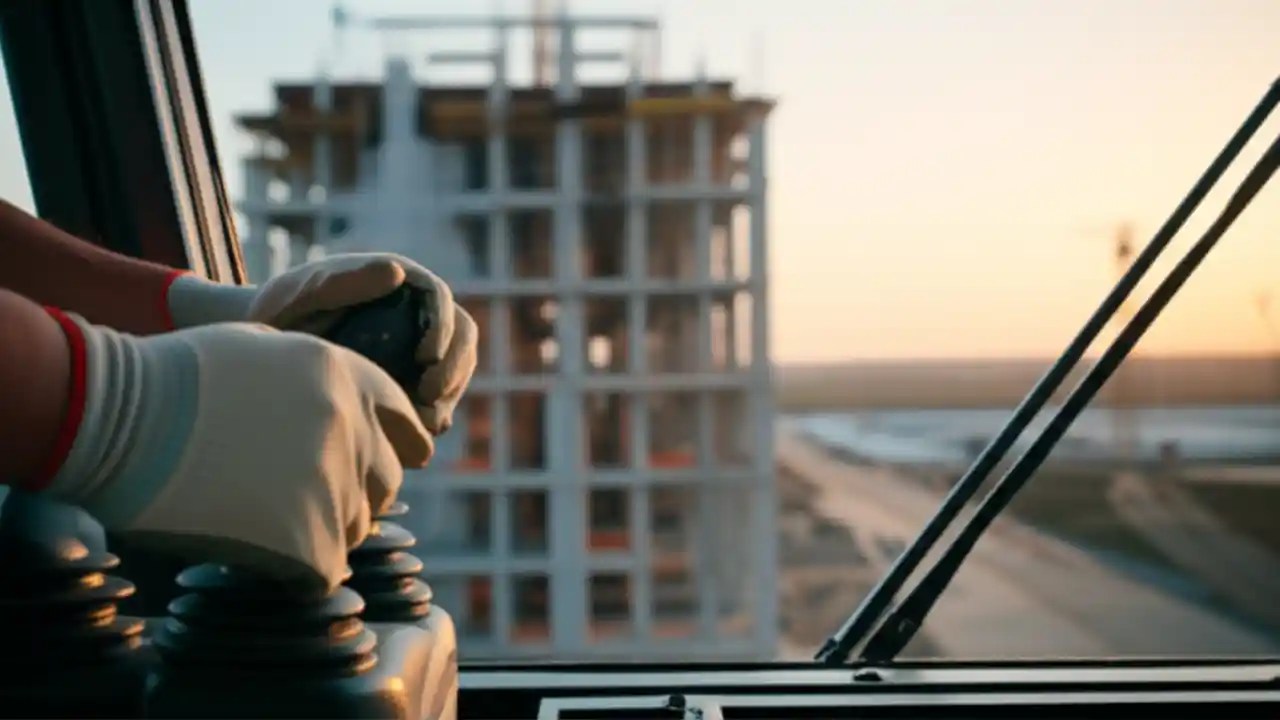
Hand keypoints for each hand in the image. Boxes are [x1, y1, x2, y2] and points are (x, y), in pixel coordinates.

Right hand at [44, 314, 430, 591]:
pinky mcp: (311, 541)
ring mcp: (335, 485)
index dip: (398, 445)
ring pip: (355, 527)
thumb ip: (314, 375)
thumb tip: (337, 400)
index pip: (406, 424)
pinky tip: (258, 552)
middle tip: (306, 500)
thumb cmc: (172, 377)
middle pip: (386, 481)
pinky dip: (298, 569)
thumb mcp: (261, 347)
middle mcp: (354, 429)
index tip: (391, 461)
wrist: (120, 419)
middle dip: (357, 492)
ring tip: (264, 519)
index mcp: (348, 378)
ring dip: (321, 530)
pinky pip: (325, 570)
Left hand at [168, 254, 477, 437]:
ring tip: (424, 419)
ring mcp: (419, 348)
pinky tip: (414, 430)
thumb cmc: (280, 315)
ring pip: (457, 369)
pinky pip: (440, 398)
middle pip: (462, 337)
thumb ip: (342, 281)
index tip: (426, 357)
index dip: (444, 328)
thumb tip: (398, 273)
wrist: (268, 351)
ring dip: (450, 394)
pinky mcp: (415, 381)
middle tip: (431, 395)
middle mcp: (418, 314)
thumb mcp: (301, 294)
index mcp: (400, 284)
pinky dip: (435, 414)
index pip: (441, 301)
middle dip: (454, 366)